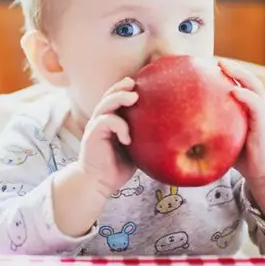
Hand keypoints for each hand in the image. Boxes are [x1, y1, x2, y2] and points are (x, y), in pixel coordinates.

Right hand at [77, 77, 137, 196]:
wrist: (99, 183)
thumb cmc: (118, 166)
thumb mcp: (136, 149)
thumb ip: (144, 137)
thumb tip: (171, 132)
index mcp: (112, 120)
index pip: (117, 98)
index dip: (126, 88)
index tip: (142, 82)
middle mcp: (102, 119)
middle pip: (109, 95)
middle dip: (121, 87)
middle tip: (134, 83)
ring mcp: (96, 126)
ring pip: (105, 105)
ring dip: (119, 98)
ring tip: (133, 98)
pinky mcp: (92, 135)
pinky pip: (105, 122)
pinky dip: (119, 126)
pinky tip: (128, 139)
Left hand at [218, 60, 264, 182]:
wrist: (264, 172)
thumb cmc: (240, 156)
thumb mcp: (221, 140)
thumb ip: (206, 131)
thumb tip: (172, 132)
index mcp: (245, 108)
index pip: (237, 84)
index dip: (225, 73)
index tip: (206, 64)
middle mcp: (255, 107)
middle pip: (247, 80)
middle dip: (233, 67)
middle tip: (214, 60)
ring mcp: (262, 114)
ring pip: (255, 86)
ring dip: (241, 74)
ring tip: (225, 66)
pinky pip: (257, 105)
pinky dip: (246, 96)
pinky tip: (234, 91)